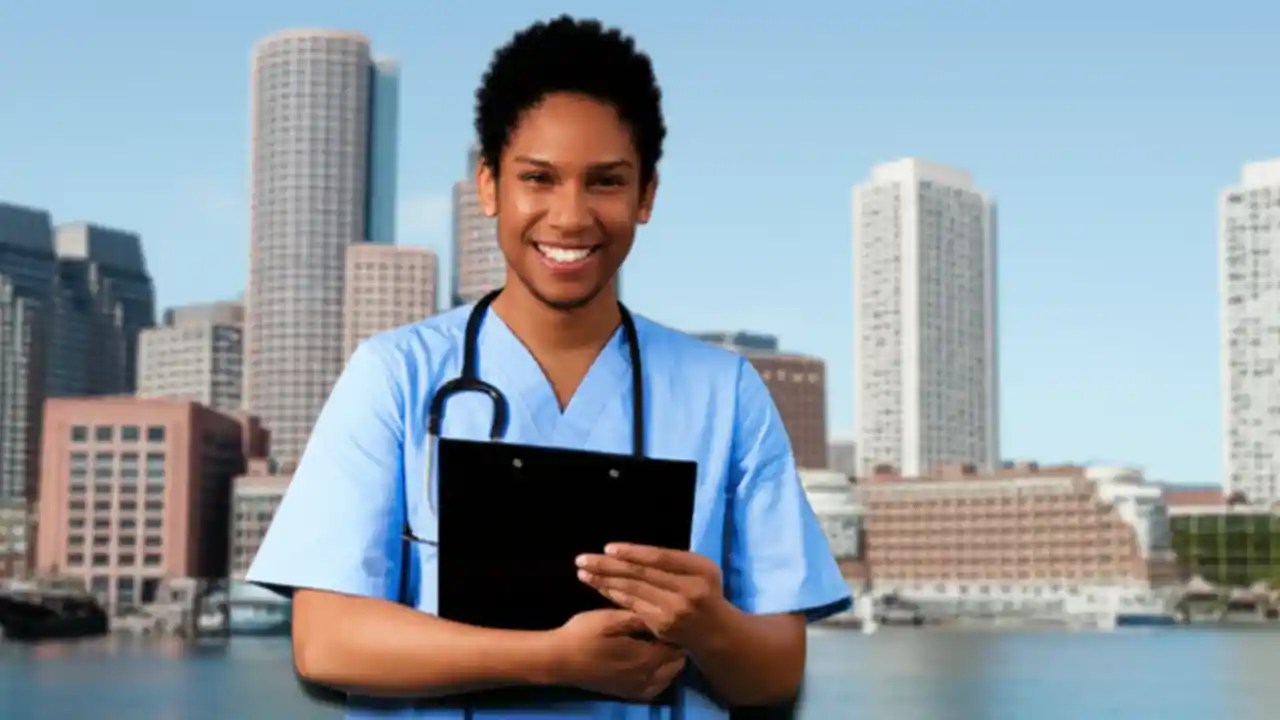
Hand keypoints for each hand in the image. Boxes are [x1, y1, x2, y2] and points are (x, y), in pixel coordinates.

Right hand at [548, 608, 686, 701]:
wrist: (559, 661)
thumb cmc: (584, 635)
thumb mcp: (612, 618)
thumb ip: (641, 617)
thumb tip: (665, 612)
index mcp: (647, 658)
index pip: (679, 644)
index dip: (679, 628)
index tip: (674, 615)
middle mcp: (648, 678)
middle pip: (679, 662)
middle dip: (678, 645)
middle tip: (669, 626)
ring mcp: (639, 690)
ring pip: (670, 675)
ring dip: (670, 660)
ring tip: (660, 641)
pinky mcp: (630, 695)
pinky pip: (657, 686)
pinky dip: (660, 674)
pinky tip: (650, 659)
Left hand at [576, 543, 729, 648]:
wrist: (716, 631)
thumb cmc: (705, 590)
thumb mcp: (701, 569)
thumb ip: (673, 561)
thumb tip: (630, 552)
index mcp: (700, 569)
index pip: (660, 557)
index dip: (632, 552)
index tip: (607, 548)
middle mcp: (688, 590)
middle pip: (641, 574)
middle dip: (608, 566)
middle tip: (582, 559)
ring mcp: (673, 611)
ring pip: (633, 591)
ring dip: (604, 581)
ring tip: (583, 572)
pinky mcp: (661, 626)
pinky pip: (632, 606)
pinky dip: (614, 595)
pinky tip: (599, 587)